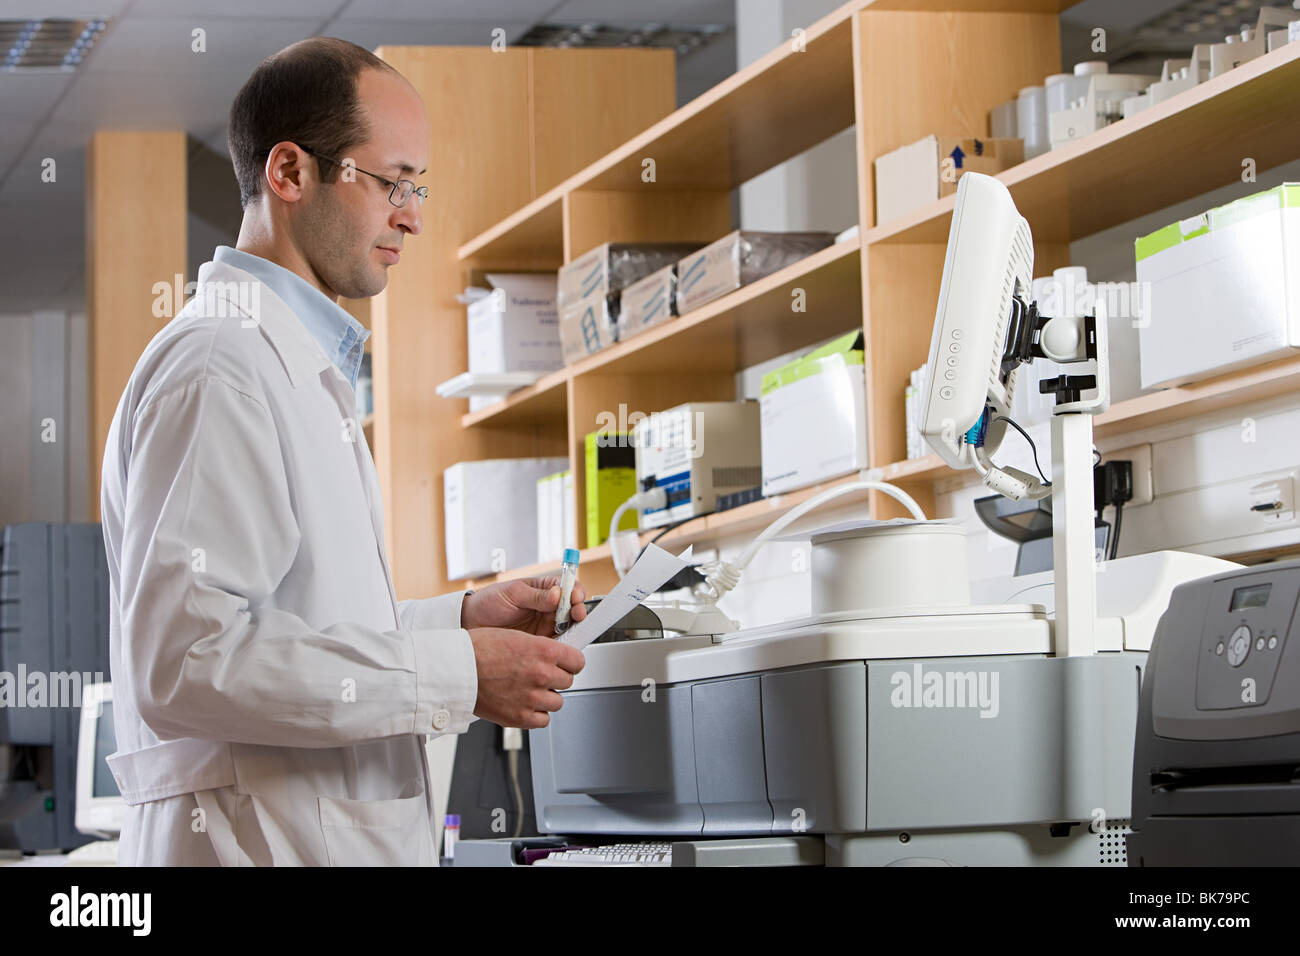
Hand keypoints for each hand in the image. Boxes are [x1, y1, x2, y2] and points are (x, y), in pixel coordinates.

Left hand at [461, 576, 587, 635]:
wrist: (470, 624)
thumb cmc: (488, 603)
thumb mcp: (512, 594)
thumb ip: (535, 596)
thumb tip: (557, 594)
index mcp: (543, 589)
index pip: (568, 587)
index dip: (575, 591)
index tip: (575, 597)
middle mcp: (548, 606)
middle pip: (573, 607)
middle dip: (578, 609)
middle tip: (576, 614)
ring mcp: (545, 624)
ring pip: (568, 626)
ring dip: (573, 627)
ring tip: (569, 628)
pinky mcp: (541, 641)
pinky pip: (557, 643)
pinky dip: (563, 643)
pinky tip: (561, 642)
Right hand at [467, 628, 585, 728]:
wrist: (455, 669)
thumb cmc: (477, 649)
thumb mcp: (516, 636)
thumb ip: (539, 648)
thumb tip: (555, 656)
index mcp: (543, 651)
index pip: (577, 661)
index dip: (570, 663)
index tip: (565, 664)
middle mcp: (541, 674)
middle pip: (568, 681)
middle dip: (556, 678)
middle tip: (541, 676)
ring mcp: (532, 698)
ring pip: (557, 702)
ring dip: (547, 697)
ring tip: (529, 690)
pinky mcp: (519, 717)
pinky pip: (543, 720)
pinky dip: (536, 714)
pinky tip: (524, 704)